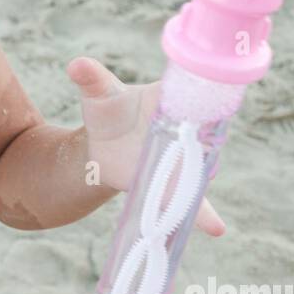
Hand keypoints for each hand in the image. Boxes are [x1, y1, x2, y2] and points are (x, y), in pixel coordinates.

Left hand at [68, 55, 225, 236]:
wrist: (103, 145)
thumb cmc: (106, 110)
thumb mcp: (98, 95)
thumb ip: (91, 79)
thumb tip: (76, 64)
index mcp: (172, 99)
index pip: (198, 94)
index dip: (207, 97)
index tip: (213, 100)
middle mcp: (187, 129)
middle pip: (208, 133)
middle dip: (208, 138)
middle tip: (202, 141)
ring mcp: (185, 159)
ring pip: (204, 167)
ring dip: (204, 174)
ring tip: (204, 179)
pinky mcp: (176, 186)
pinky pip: (195, 202)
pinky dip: (205, 215)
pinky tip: (217, 229)